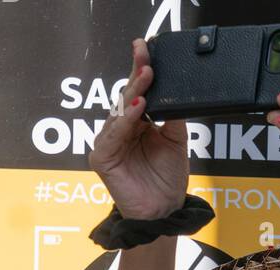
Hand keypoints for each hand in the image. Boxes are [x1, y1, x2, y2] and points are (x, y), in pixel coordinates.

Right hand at [90, 38, 188, 219]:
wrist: (165, 211)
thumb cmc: (167, 180)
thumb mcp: (177, 143)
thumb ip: (173, 118)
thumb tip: (176, 93)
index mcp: (137, 122)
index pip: (137, 91)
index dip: (140, 70)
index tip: (145, 48)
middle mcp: (121, 128)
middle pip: (126, 96)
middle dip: (136, 75)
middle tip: (145, 57)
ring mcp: (109, 141)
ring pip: (119, 112)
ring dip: (133, 94)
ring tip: (147, 79)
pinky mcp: (102, 157)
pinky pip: (112, 135)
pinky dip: (125, 121)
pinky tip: (138, 109)